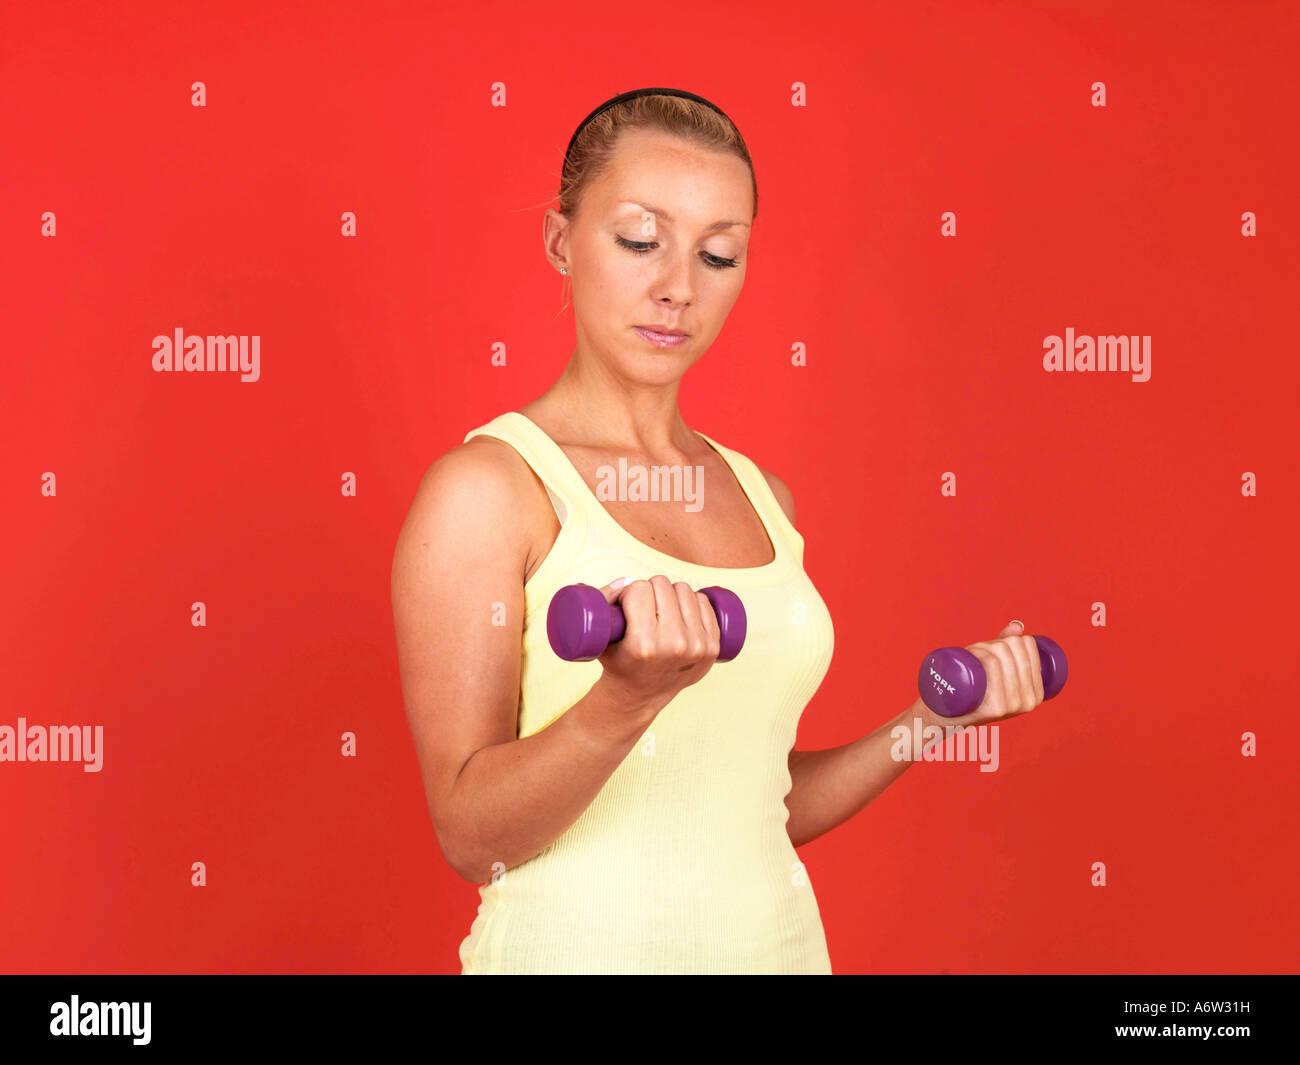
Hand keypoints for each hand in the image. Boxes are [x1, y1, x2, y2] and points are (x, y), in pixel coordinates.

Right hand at [594, 574, 721, 712]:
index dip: (630, 593)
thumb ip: (603, 601)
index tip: (627, 606)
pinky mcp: (712, 647)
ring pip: (684, 589)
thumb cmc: (618, 662)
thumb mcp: (601, 637)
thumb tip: (626, 579)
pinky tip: (680, 614)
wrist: (642, 695)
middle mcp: (674, 644)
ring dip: (671, 594)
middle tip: (644, 609)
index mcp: (644, 644)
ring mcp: (696, 646)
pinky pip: (703, 601)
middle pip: (663, 585)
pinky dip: (691, 601)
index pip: (640, 589)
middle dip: (650, 591)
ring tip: (661, 611)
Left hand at [916, 621, 1045, 729]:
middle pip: (1013, 649)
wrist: (944, 717)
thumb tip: (1017, 626)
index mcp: (1037, 693)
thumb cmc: (970, 691)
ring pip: (1001, 654)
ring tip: (969, 658)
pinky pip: (993, 666)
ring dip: (981, 647)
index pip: (1028, 646)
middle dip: (991, 643)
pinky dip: (980, 653)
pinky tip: (972, 657)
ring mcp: (1013, 706)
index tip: (991, 649)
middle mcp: (1030, 701)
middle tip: (974, 655)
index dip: (1008, 638)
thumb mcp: (994, 671)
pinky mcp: (996, 708)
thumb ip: (1009, 649)